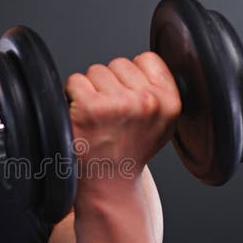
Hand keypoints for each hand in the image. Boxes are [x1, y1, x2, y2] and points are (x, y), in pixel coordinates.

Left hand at [64, 52, 181, 190]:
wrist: (108, 183)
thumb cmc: (130, 152)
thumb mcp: (162, 124)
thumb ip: (159, 91)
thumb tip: (143, 62)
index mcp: (169, 103)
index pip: (147, 59)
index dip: (132, 76)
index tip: (129, 99)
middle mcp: (147, 103)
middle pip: (119, 63)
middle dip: (111, 84)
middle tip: (111, 115)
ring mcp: (118, 104)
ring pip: (96, 71)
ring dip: (91, 90)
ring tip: (97, 118)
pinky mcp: (90, 108)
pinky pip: (76, 81)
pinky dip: (72, 96)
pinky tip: (82, 118)